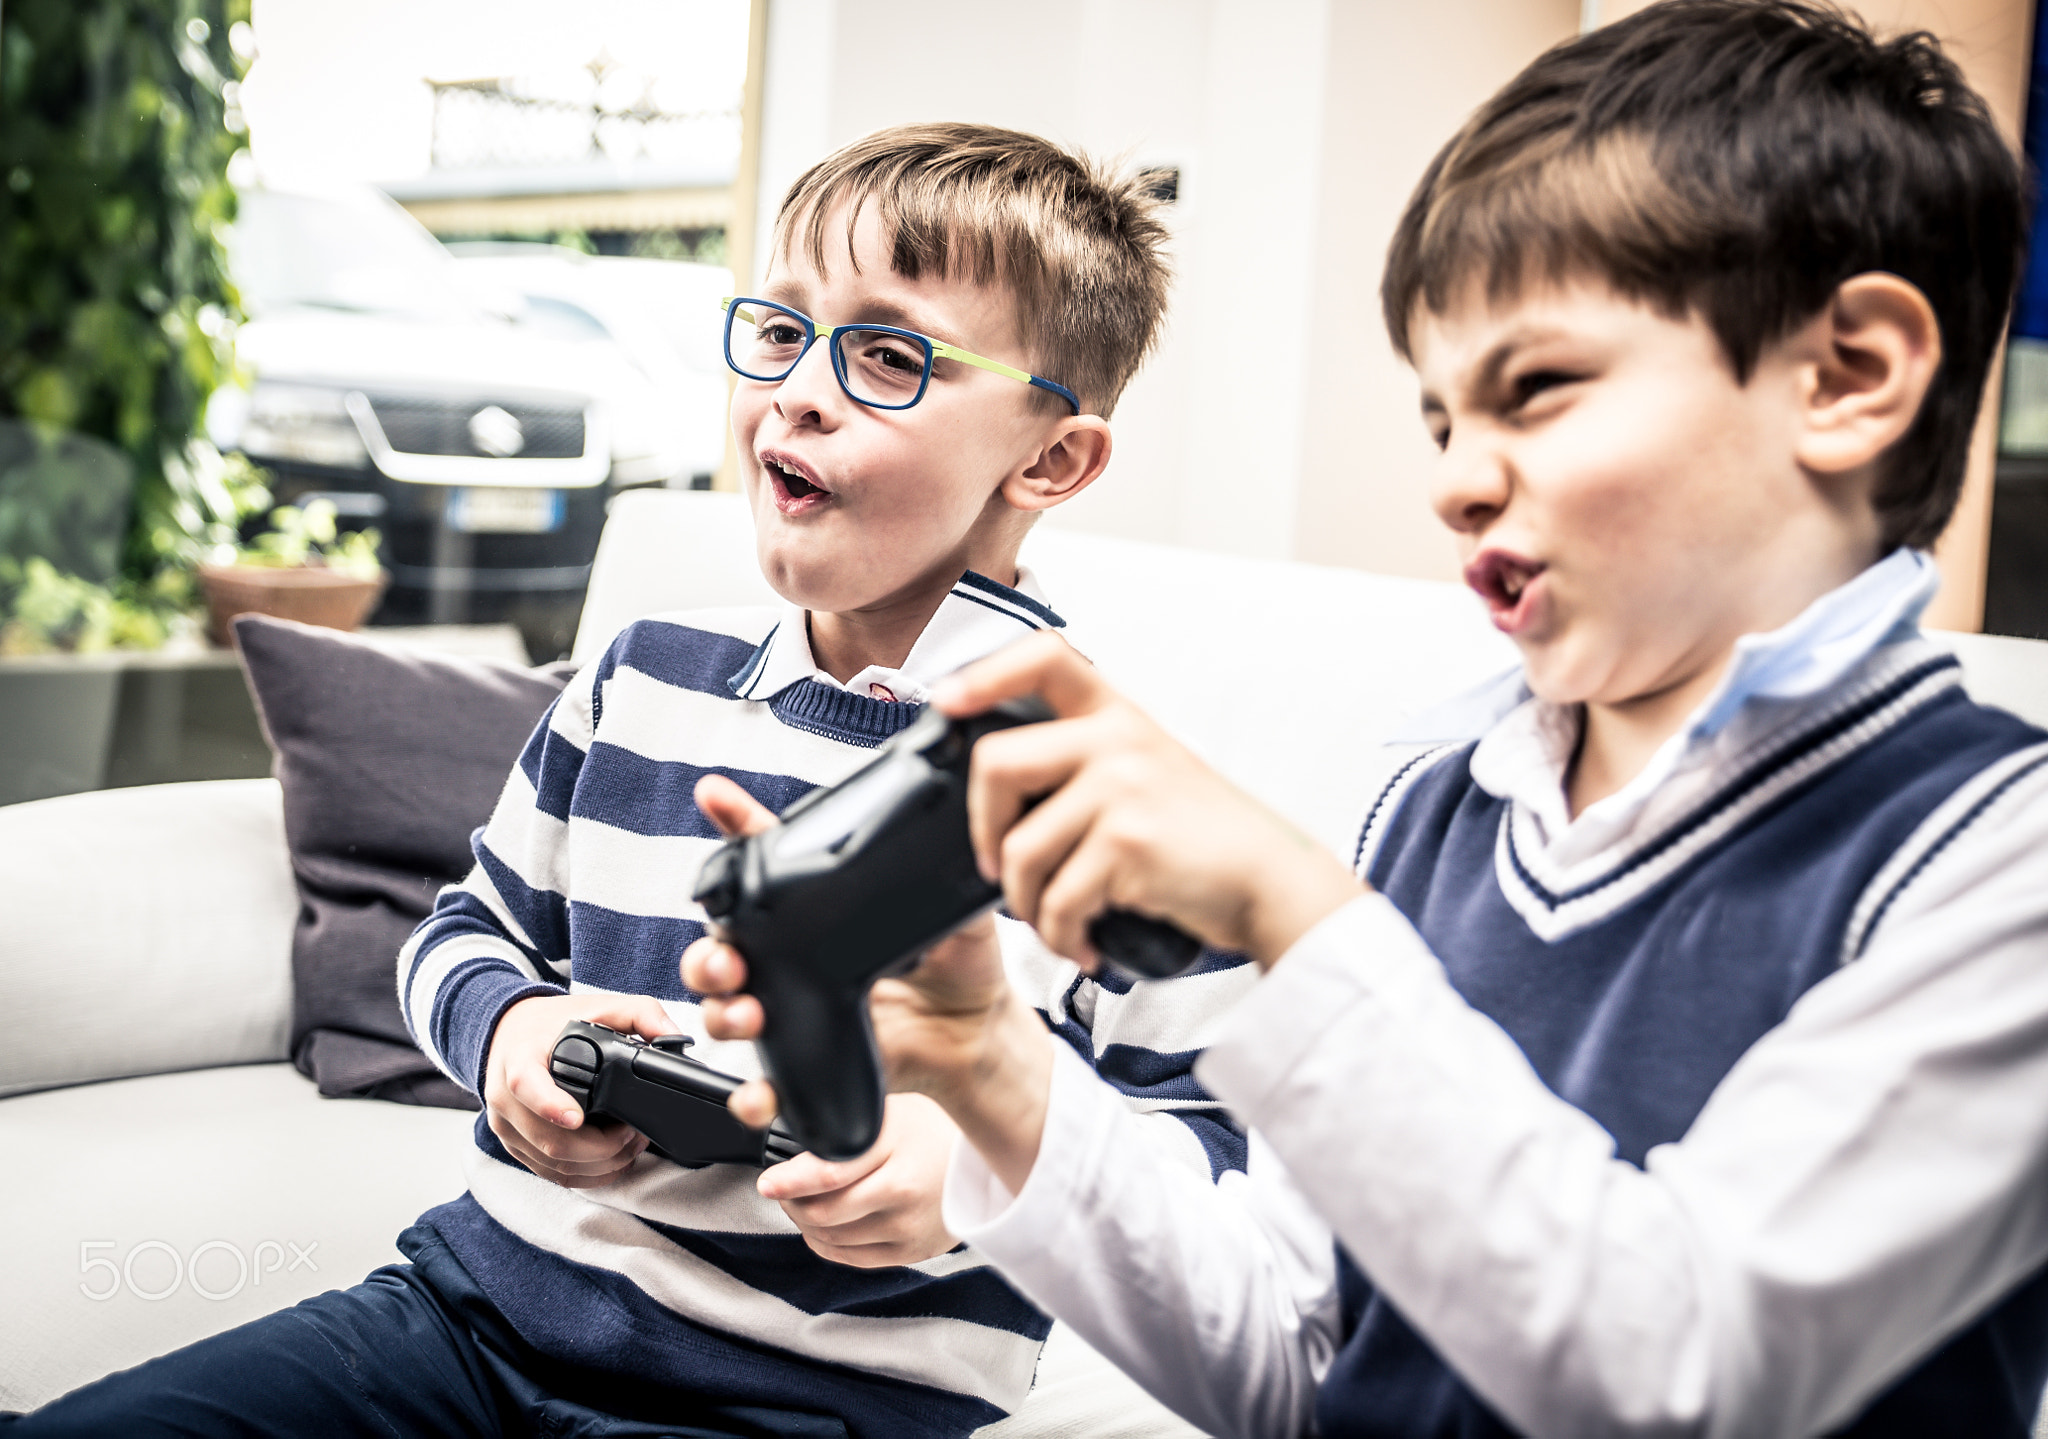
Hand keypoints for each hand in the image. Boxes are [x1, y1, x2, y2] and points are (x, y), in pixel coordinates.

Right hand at [483, 991, 678, 1189]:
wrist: (511, 1033)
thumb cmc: (554, 1023)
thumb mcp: (599, 1006)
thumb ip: (640, 1014)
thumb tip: (672, 1037)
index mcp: (521, 1058)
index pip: (526, 1085)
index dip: (551, 1106)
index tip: (577, 1117)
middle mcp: (506, 1098)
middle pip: (550, 1140)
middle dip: (601, 1147)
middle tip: (632, 1133)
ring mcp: (507, 1127)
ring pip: (553, 1164)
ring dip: (598, 1164)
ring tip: (629, 1144)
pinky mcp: (516, 1146)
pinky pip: (550, 1173)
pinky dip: (585, 1175)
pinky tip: (610, 1160)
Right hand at [686, 774, 1051, 1192]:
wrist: (979, 1029)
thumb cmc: (957, 958)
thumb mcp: (945, 906)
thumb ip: (928, 870)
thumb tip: (932, 829)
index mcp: (810, 914)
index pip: (760, 864)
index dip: (731, 825)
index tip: (716, 797)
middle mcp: (788, 961)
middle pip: (718, 951)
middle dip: (708, 956)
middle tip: (729, 960)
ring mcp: (791, 1014)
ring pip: (726, 1013)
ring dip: (722, 1014)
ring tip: (748, 1015)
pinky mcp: (807, 1064)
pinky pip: (766, 1087)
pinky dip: (751, 1097)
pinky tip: (758, 1095)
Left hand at [758, 1093, 961, 1266]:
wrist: (986, 1168)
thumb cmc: (936, 1132)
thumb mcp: (894, 1111)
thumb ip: (851, 1122)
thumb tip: (803, 1127)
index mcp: (895, 1149)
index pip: (828, 1172)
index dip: (789, 1181)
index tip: (768, 1182)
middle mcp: (901, 1192)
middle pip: (823, 1212)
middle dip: (791, 1203)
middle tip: (782, 1190)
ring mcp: (906, 1227)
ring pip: (831, 1238)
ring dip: (806, 1223)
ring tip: (802, 1204)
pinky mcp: (910, 1252)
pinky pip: (851, 1258)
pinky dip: (826, 1244)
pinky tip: (823, 1227)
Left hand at [936, 630, 1362, 970]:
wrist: (1270, 880)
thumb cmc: (1207, 837)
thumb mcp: (1149, 769)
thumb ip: (1087, 761)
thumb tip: (1005, 793)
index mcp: (1118, 714)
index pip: (1042, 656)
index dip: (984, 674)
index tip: (948, 702)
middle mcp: (1117, 739)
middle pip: (996, 763)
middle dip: (983, 830)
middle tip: (998, 865)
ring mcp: (1121, 787)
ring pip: (1019, 850)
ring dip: (1026, 903)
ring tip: (1055, 921)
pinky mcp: (1127, 842)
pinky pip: (1056, 898)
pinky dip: (1061, 936)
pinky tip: (1085, 942)